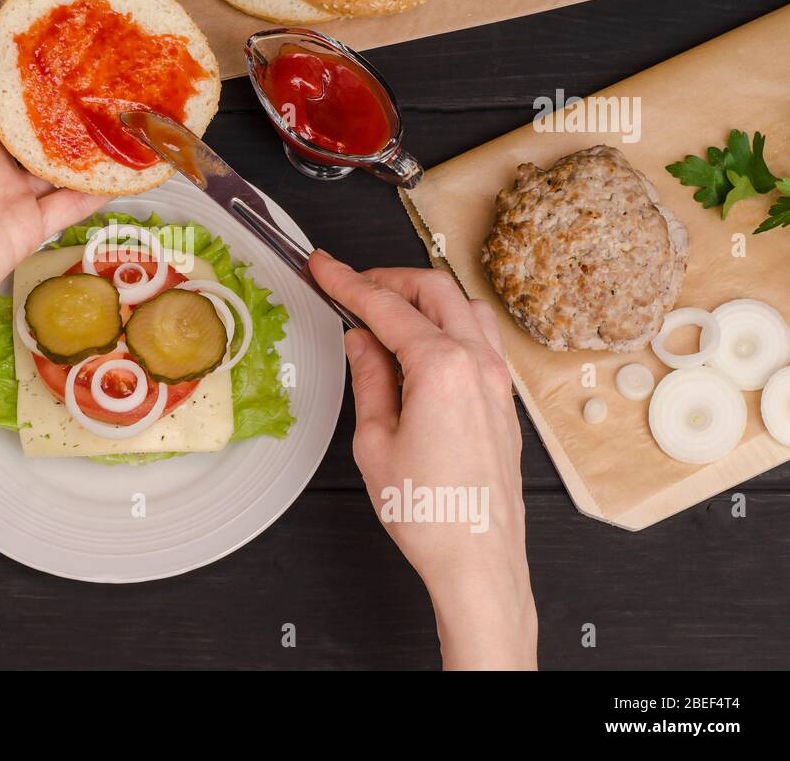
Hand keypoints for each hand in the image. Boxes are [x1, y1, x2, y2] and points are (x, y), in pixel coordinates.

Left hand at [0, 30, 104, 353]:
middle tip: (108, 76)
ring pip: (55, 167)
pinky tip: (124, 173)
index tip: (62, 41)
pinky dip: (94, 192)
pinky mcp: (24, 231)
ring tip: (125, 117)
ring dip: (86, 147)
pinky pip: (66, 207)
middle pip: (32, 129)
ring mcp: (5, 196)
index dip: (25, 70)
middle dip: (65, 107)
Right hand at [310, 252, 536, 669]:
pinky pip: (480, 339)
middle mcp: (479, 365)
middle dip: (388, 278)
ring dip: (423, 297)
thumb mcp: (375, 441)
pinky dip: (447, 323)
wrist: (478, 560)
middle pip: (434, 290)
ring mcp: (498, 381)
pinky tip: (420, 342)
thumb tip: (362, 341)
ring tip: (385, 308)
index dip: (348, 282)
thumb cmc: (427, 513)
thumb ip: (369, 379)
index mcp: (442, 368)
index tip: (323, 267)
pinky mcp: (504, 401)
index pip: (387, 307)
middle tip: (350, 283)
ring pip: (464, 308)